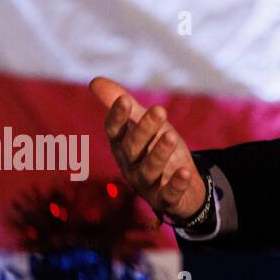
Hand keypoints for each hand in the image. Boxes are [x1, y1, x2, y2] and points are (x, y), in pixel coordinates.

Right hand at [89, 76, 206, 224]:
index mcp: (122, 146)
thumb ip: (123, 106)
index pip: (115, 131)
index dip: (117, 117)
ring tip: (171, 136)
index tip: (124, 99)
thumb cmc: (155, 149)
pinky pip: (169, 194)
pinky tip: (185, 172)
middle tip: (159, 110)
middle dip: (144, 129)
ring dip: (160, 153)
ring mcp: (147, 184)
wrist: (178, 186)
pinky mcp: (166, 199)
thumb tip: (94, 81)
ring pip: (149, 170)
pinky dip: (176, 184)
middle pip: (133, 148)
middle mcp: (131, 165)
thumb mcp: (142, 126)